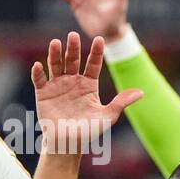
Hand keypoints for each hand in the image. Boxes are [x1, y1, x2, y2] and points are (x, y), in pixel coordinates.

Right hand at [32, 32, 143, 154]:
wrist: (69, 143)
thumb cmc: (89, 131)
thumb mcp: (107, 116)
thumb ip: (121, 102)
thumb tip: (142, 92)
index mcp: (89, 84)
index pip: (93, 64)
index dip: (96, 52)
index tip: (100, 39)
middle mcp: (73, 81)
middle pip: (73, 60)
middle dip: (73, 48)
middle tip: (73, 35)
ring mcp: (57, 85)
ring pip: (56, 65)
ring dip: (54, 54)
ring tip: (55, 42)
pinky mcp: (43, 93)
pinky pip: (39, 80)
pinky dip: (38, 73)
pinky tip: (38, 65)